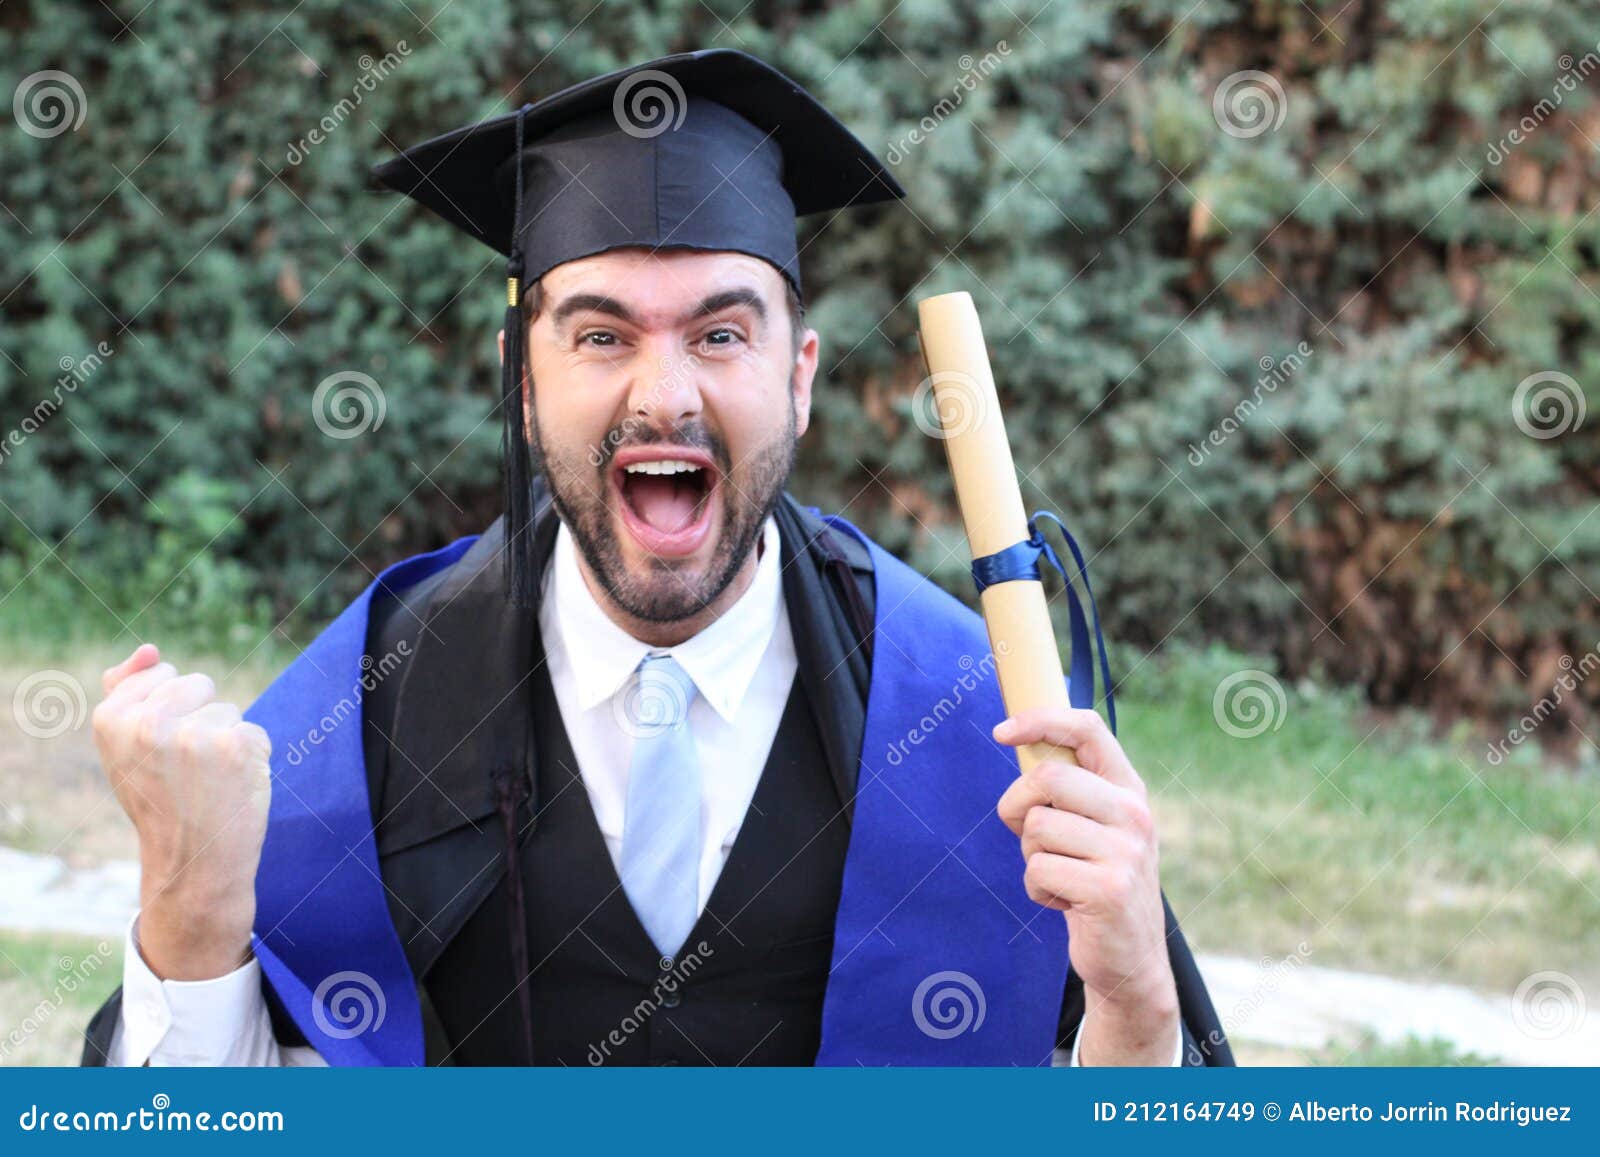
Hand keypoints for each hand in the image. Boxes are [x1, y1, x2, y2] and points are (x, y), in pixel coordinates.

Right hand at [92, 643, 270, 979]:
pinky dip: (252, 758)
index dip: (169, 712)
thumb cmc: (162, 800)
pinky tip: (233, 789)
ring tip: (208, 782)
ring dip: (227, 740)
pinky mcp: (236, 745)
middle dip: (200, 719)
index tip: (159, 753)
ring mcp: (193, 734)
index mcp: (111, 717)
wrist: (192, 863)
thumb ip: (128, 690)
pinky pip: (255, 731)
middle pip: (199, 684)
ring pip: (229, 710)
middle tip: (187, 769)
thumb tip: (148, 648)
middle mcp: (148, 722)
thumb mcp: (126, 747)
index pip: (162, 674)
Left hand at [994, 707, 1178, 1064]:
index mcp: (1129, 789)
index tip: (1001, 732)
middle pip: (1047, 780)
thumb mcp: (1096, 827)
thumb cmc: (1096, 881)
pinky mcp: (1108, 889)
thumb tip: (1016, 737)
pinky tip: (1065, 902)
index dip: (1040, 721)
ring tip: (1060, 875)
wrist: (1130, 958)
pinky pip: (1038, 869)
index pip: (1088, 729)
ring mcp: (1125, 851)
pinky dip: (1037, 889)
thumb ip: (1069, 788)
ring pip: (1036, 828)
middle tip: (1028, 836)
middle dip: (1017, 808)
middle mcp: (1134, 814)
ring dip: (1030, 856)